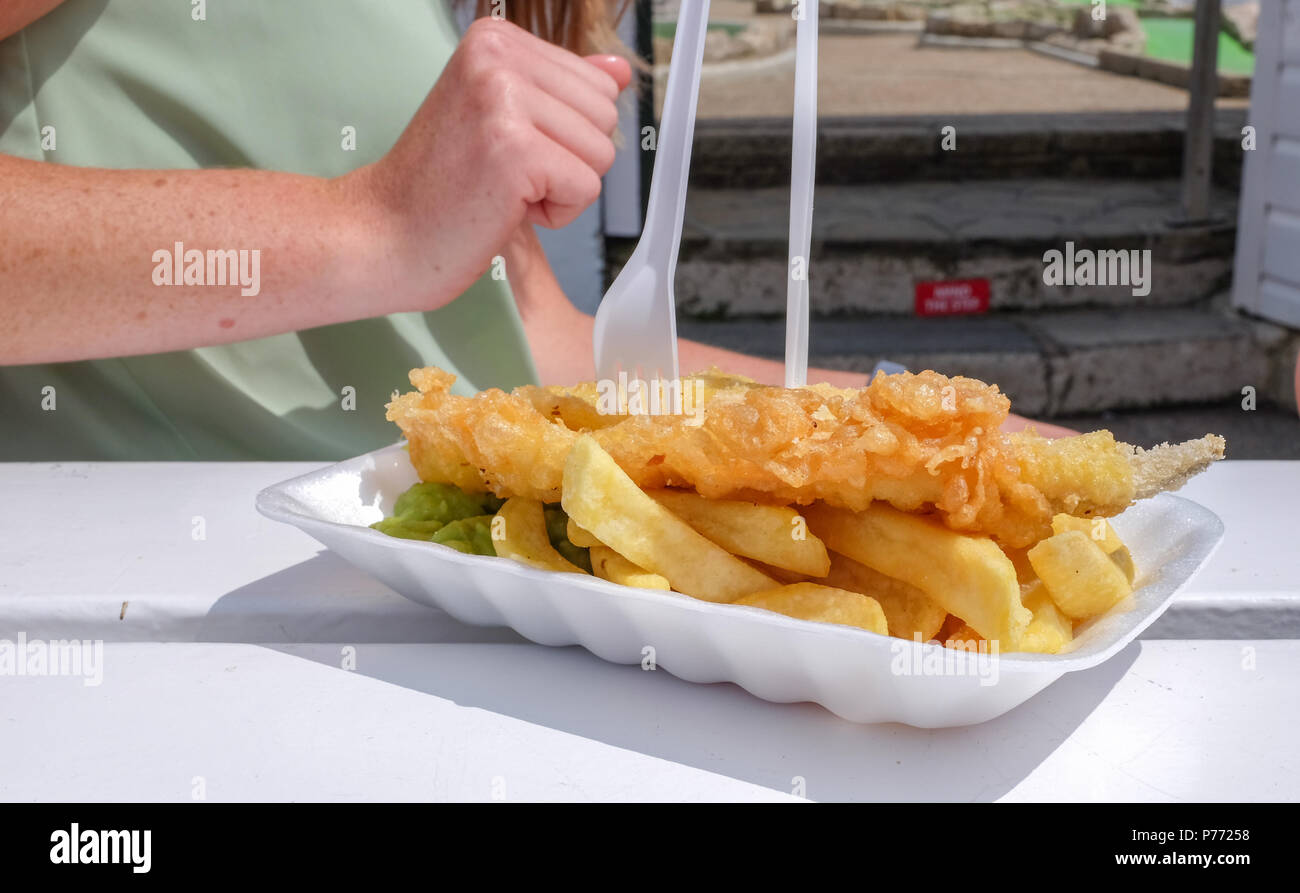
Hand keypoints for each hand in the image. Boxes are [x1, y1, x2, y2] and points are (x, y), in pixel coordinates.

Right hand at [343, 17, 631, 310]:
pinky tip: (505, 208)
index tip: (505, 147)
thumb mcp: (504, 120)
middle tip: (503, 174)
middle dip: (568, 160)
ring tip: (503, 190)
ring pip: (601, 153)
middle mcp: (497, 57)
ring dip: (560, 188)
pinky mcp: (515, 150)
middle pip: (604, 116)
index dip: (563, 133)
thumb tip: (619, 70)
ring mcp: (504, 100)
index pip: (596, 85)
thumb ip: (563, 89)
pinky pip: (586, 188)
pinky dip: (555, 214)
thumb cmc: (440, 186)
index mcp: (494, 40)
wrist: (383, 234)